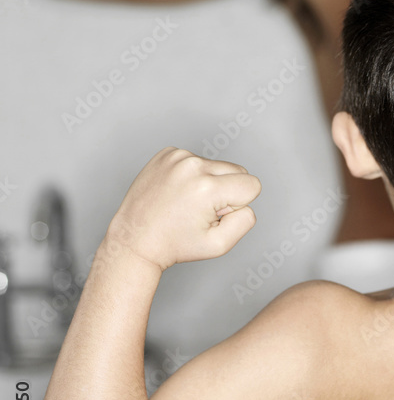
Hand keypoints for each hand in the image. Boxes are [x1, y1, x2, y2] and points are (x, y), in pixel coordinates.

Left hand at [106, 148, 260, 270]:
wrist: (134, 239)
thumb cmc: (173, 244)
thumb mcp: (219, 246)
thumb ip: (245, 221)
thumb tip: (246, 201)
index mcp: (207, 188)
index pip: (252, 185)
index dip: (237, 205)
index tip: (215, 216)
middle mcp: (192, 166)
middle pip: (238, 171)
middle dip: (226, 192)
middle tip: (200, 210)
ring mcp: (177, 157)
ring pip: (217, 165)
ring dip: (209, 182)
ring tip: (186, 201)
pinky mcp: (167, 153)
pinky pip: (197, 160)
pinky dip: (191, 175)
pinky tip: (177, 191)